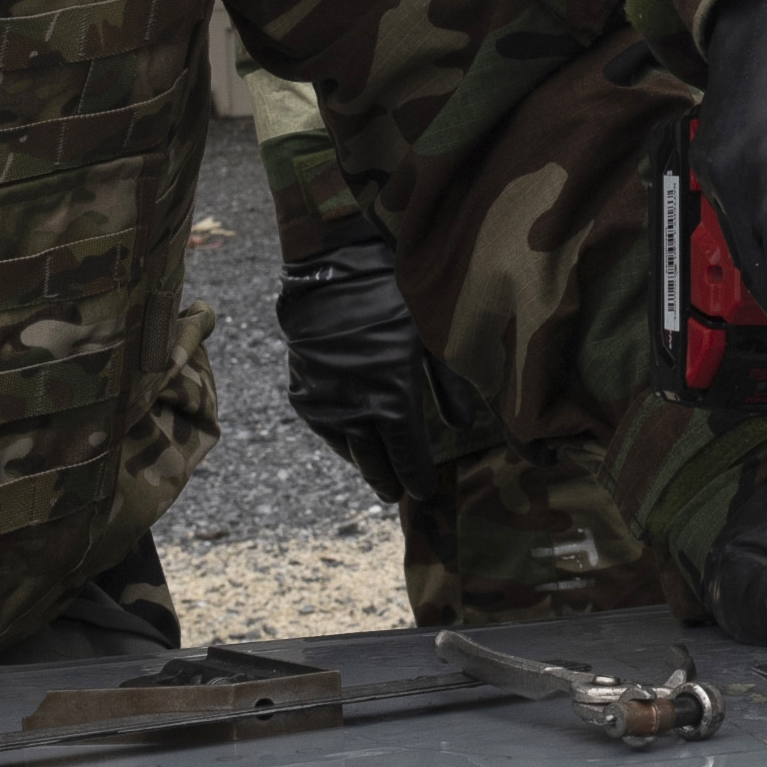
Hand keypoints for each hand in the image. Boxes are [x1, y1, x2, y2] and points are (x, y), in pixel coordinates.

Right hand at [278, 227, 441, 504]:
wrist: (331, 271)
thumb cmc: (391, 299)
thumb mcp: (432, 337)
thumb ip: (450, 385)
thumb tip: (464, 426)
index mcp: (392, 400)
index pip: (407, 456)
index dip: (417, 478)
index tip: (426, 493)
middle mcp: (355, 410)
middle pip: (374, 464)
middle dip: (389, 481)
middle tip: (398, 495)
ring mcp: (325, 404)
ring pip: (347, 450)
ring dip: (364, 463)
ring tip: (378, 472)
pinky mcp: (302, 392)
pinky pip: (325, 429)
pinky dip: (341, 439)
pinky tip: (352, 439)